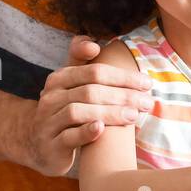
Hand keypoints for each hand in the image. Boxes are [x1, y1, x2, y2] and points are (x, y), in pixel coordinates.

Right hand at [21, 36, 154, 175]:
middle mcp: (50, 97)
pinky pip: (68, 136)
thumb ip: (84, 61)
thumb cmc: (67, 110)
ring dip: (110, 113)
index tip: (147, 83)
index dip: (123, 76)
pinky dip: (86, 131)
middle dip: (123, 96)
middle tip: (147, 103)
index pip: (95, 71)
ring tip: (133, 116)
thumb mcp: (74, 85)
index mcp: (60, 79)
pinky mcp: (50, 146)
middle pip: (90, 91)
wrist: (42, 146)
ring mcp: (47, 121)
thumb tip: (94, 44)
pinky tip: (102, 128)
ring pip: (79, 112)